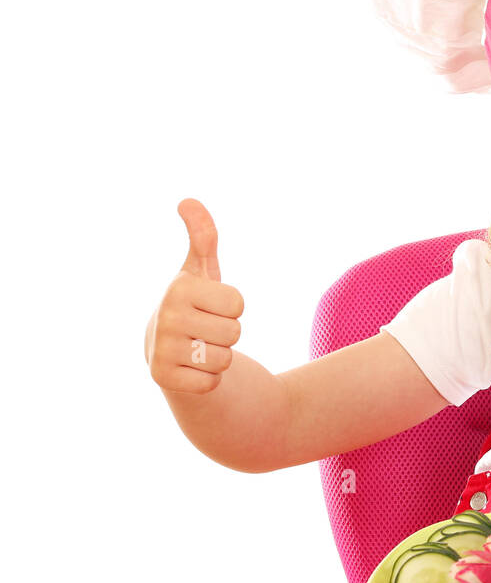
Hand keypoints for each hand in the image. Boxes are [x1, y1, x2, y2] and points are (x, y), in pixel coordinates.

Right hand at [144, 199, 244, 391]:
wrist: (165, 350)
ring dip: (219, 357)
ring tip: (198, 348)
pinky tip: (191, 368)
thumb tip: (187, 201)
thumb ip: (203, 236)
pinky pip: (212, 382)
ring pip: (225, 358)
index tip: (212, 307)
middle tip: (205, 330)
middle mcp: (166, 316)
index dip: (232, 308)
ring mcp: (161, 348)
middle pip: (235, 332)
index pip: (238, 304)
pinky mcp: (162, 378)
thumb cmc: (193, 305)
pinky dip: (209, 379)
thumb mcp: (202, 271)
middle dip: (228, 334)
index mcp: (179, 288)